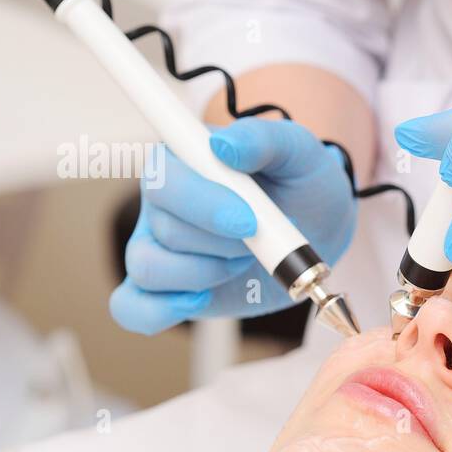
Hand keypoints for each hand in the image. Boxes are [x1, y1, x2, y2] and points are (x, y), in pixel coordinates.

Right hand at [110, 118, 355, 334]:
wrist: (318, 231)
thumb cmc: (303, 183)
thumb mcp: (300, 151)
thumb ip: (265, 139)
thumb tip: (224, 146)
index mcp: (184, 160)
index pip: (162, 177)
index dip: (200, 204)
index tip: (248, 221)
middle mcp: (163, 203)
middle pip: (163, 228)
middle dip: (221, 244)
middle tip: (259, 238)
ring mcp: (160, 246)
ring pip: (150, 268)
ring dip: (206, 273)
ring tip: (244, 260)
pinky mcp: (168, 288)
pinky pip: (132, 307)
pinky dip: (159, 312)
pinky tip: (200, 299)